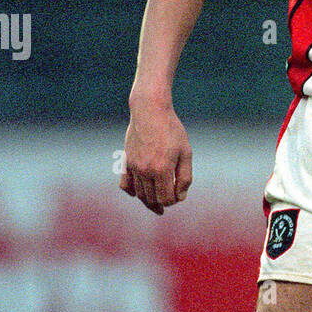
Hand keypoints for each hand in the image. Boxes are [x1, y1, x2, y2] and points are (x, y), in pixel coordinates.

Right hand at [120, 98, 191, 215]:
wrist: (150, 110)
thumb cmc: (172, 130)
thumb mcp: (186, 153)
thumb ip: (185, 177)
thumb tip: (180, 197)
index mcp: (162, 169)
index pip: (166, 199)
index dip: (174, 200)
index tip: (179, 193)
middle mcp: (145, 170)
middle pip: (152, 199)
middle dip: (162, 201)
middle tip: (170, 196)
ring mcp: (133, 167)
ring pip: (139, 194)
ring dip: (149, 199)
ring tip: (158, 201)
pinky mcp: (126, 161)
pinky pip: (125, 185)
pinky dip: (132, 192)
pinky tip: (139, 192)